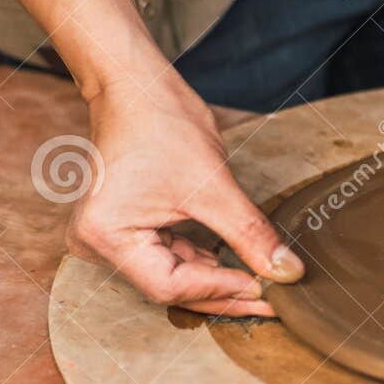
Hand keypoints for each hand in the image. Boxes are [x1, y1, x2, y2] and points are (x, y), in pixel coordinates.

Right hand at [65, 70, 302, 315]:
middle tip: (271, 298)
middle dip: (223, 292)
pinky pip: (169, 259)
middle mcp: (96, 244)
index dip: (222, 291)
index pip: (170, 286)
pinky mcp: (125, 231)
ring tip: (262, 281)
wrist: (136, 86)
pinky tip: (236, 264)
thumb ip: (251, 236)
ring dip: (217, 279)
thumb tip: (287, 274)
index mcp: (106, 236)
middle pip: (170, 288)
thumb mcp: (215, 187)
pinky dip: (203, 262)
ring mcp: (108, 239)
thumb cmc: (162, 123)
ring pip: (173, 277)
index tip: (266, 291)